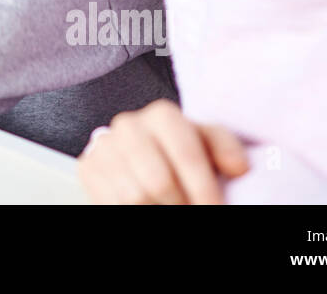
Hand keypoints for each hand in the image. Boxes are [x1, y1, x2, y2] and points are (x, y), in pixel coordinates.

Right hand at [77, 99, 250, 203]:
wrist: (144, 154)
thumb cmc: (182, 150)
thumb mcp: (208, 144)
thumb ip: (226, 149)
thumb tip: (238, 168)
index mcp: (163, 115)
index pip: (186, 155)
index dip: (203, 188)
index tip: (214, 207)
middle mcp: (129, 125)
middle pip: (159, 182)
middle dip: (180, 205)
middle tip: (191, 210)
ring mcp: (105, 146)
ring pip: (134, 196)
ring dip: (156, 210)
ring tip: (168, 207)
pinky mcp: (88, 167)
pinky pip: (111, 202)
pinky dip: (132, 210)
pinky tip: (148, 206)